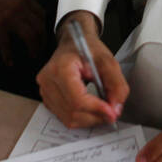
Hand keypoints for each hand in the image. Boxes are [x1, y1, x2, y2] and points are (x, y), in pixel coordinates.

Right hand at [0, 0, 45, 65]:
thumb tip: (22, 4)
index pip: (41, 14)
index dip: (44, 26)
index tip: (42, 35)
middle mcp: (20, 6)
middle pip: (38, 26)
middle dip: (42, 40)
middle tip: (40, 49)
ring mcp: (10, 16)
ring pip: (29, 36)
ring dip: (33, 48)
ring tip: (32, 55)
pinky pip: (6, 43)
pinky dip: (8, 55)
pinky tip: (9, 63)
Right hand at [36, 10, 126, 127]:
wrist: (74, 42)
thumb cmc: (88, 49)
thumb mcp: (108, 61)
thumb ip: (116, 85)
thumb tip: (115, 109)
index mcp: (60, 68)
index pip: (77, 99)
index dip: (96, 109)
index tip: (112, 112)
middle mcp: (48, 80)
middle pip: (73, 111)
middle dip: (95, 116)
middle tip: (112, 112)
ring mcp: (44, 90)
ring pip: (68, 118)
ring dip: (89, 119)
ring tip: (102, 109)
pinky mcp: (47, 98)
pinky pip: (64, 116)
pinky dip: (81, 117)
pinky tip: (90, 108)